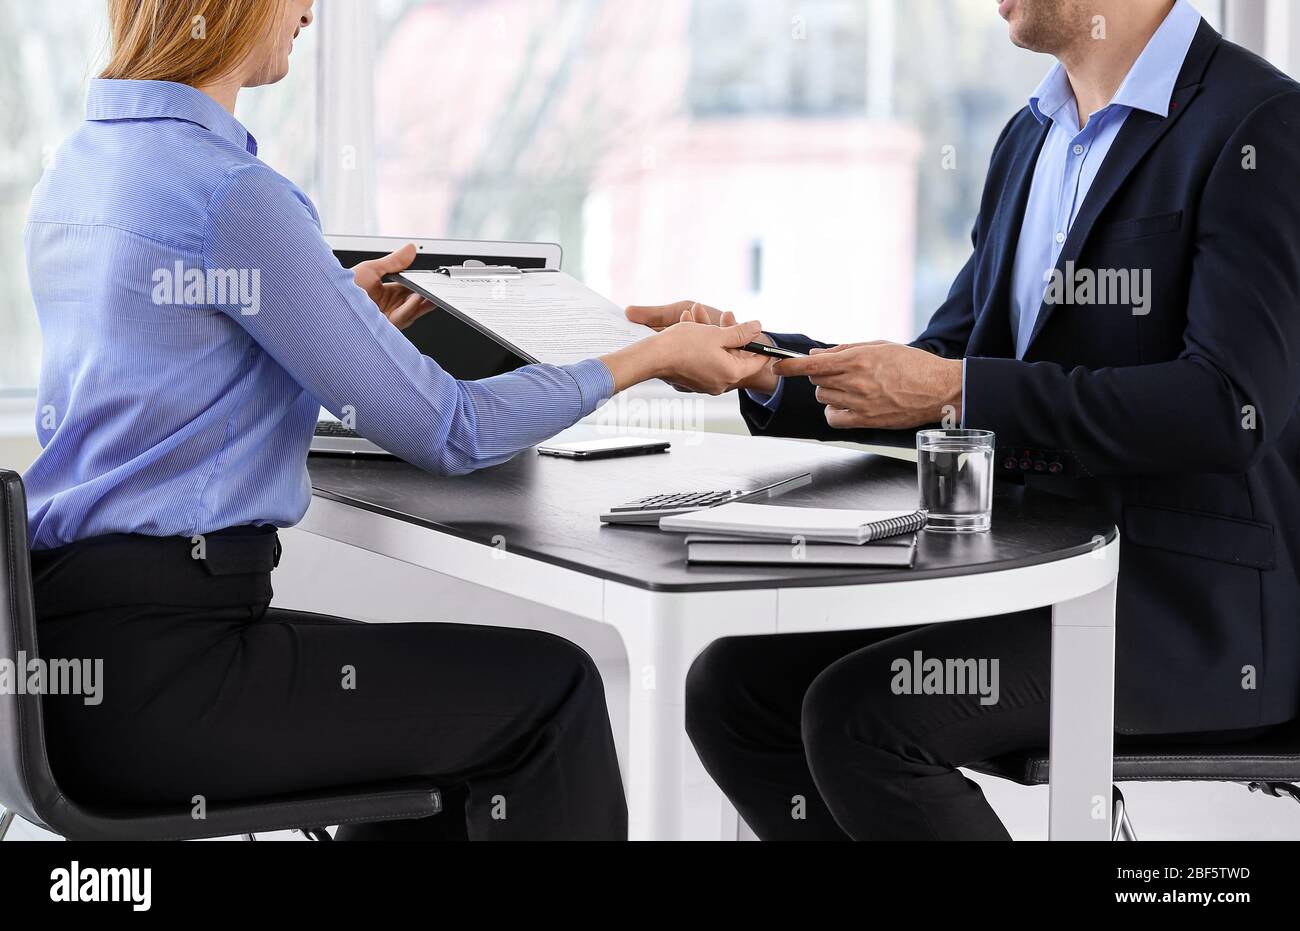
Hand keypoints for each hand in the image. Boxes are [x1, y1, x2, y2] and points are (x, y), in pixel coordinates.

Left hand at [350, 243, 434, 330]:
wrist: (328, 305)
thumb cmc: (342, 288)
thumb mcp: (372, 269)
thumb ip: (394, 261)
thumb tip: (410, 249)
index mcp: (385, 293)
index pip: (409, 289)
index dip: (421, 284)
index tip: (432, 278)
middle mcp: (388, 307)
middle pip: (414, 302)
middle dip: (427, 295)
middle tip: (438, 286)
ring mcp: (387, 319)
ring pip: (412, 311)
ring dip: (422, 301)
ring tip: (430, 290)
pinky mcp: (385, 328)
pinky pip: (403, 317)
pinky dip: (411, 308)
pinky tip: (416, 298)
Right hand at [601, 317, 769, 394]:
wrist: (652, 358)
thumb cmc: (683, 346)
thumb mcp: (716, 334)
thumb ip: (740, 332)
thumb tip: (757, 328)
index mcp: (731, 373)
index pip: (756, 362)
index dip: (760, 347)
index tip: (759, 335)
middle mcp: (720, 384)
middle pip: (734, 358)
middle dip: (729, 335)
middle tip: (724, 317)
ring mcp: (705, 385)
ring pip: (716, 357)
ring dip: (711, 337)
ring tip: (697, 316)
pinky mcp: (692, 382)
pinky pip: (703, 362)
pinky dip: (700, 346)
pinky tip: (689, 328)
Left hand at [772, 341, 962, 428]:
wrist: (939, 389)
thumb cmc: (913, 364)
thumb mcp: (879, 346)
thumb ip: (845, 350)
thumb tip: (817, 353)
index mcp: (859, 360)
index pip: (813, 364)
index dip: (790, 365)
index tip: (778, 365)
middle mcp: (856, 382)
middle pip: (816, 380)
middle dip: (819, 374)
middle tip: (836, 371)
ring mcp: (860, 403)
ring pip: (824, 398)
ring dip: (828, 391)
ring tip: (848, 386)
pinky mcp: (866, 421)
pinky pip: (834, 419)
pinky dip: (833, 411)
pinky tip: (844, 404)